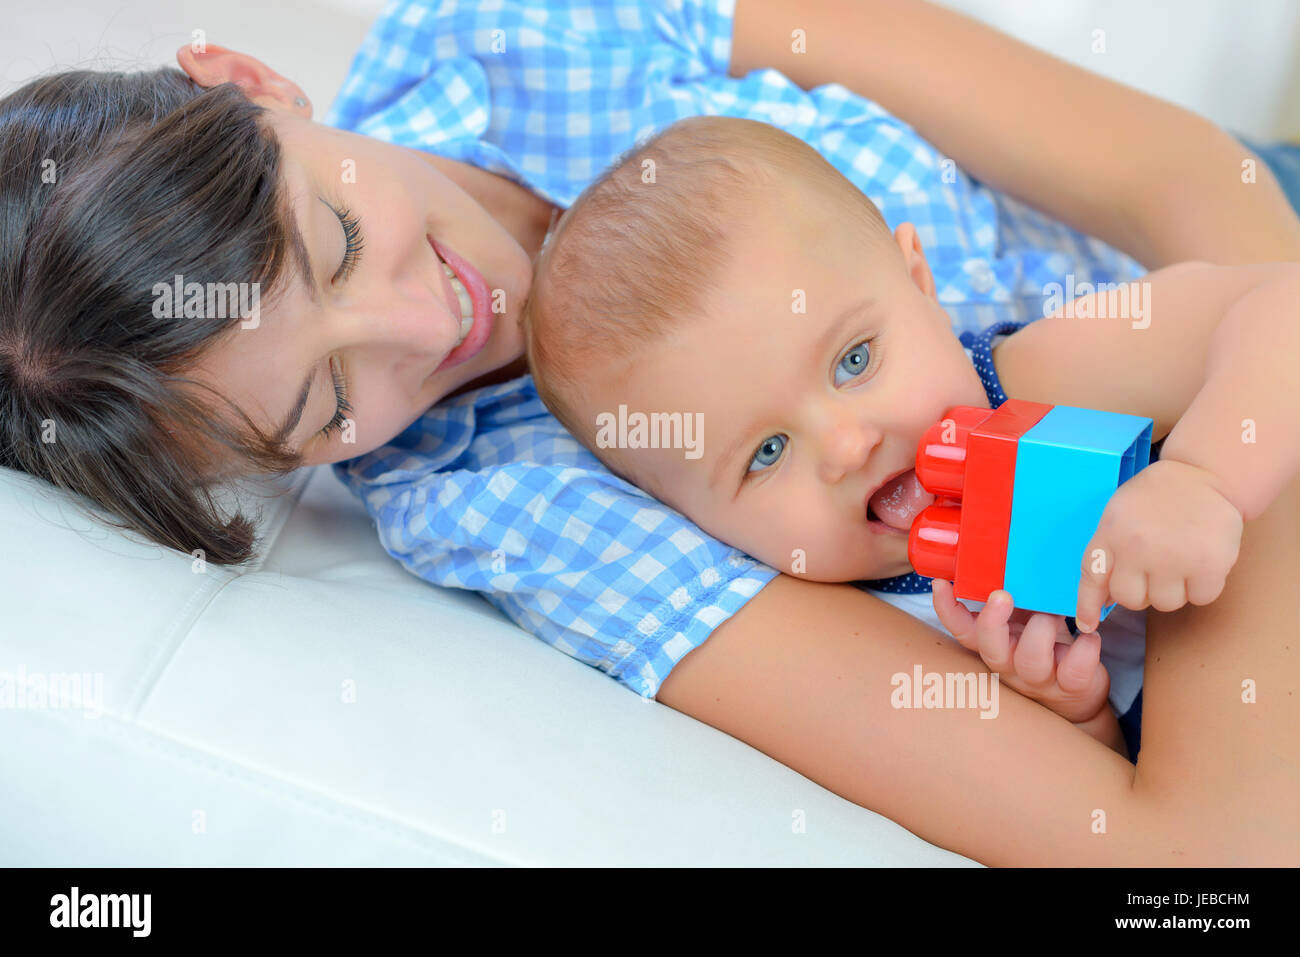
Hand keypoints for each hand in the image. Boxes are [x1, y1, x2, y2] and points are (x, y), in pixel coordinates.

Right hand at [931, 578, 1109, 723]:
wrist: (1077, 693)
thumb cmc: (1046, 644)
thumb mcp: (1025, 619)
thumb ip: (1016, 596)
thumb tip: (1011, 551)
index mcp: (995, 643)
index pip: (962, 630)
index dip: (947, 610)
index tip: (941, 583)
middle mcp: (1010, 662)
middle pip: (990, 649)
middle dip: (992, 622)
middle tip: (1001, 596)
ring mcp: (1039, 677)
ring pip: (1031, 660)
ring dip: (1042, 631)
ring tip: (1055, 614)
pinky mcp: (1071, 686)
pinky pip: (1074, 672)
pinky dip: (1084, 651)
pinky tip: (1089, 637)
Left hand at [1074, 458, 1243, 631]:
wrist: (1202, 473)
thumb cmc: (1155, 497)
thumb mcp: (1118, 515)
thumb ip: (1107, 554)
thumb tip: (1102, 600)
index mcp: (1111, 532)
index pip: (1091, 578)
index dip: (1087, 606)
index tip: (1087, 624)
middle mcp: (1137, 547)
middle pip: (1131, 599)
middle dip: (1141, 591)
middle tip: (1155, 567)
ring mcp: (1174, 556)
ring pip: (1166, 604)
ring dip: (1173, 589)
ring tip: (1179, 560)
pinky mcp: (1209, 563)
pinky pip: (1200, 598)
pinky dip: (1202, 587)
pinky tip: (1201, 561)